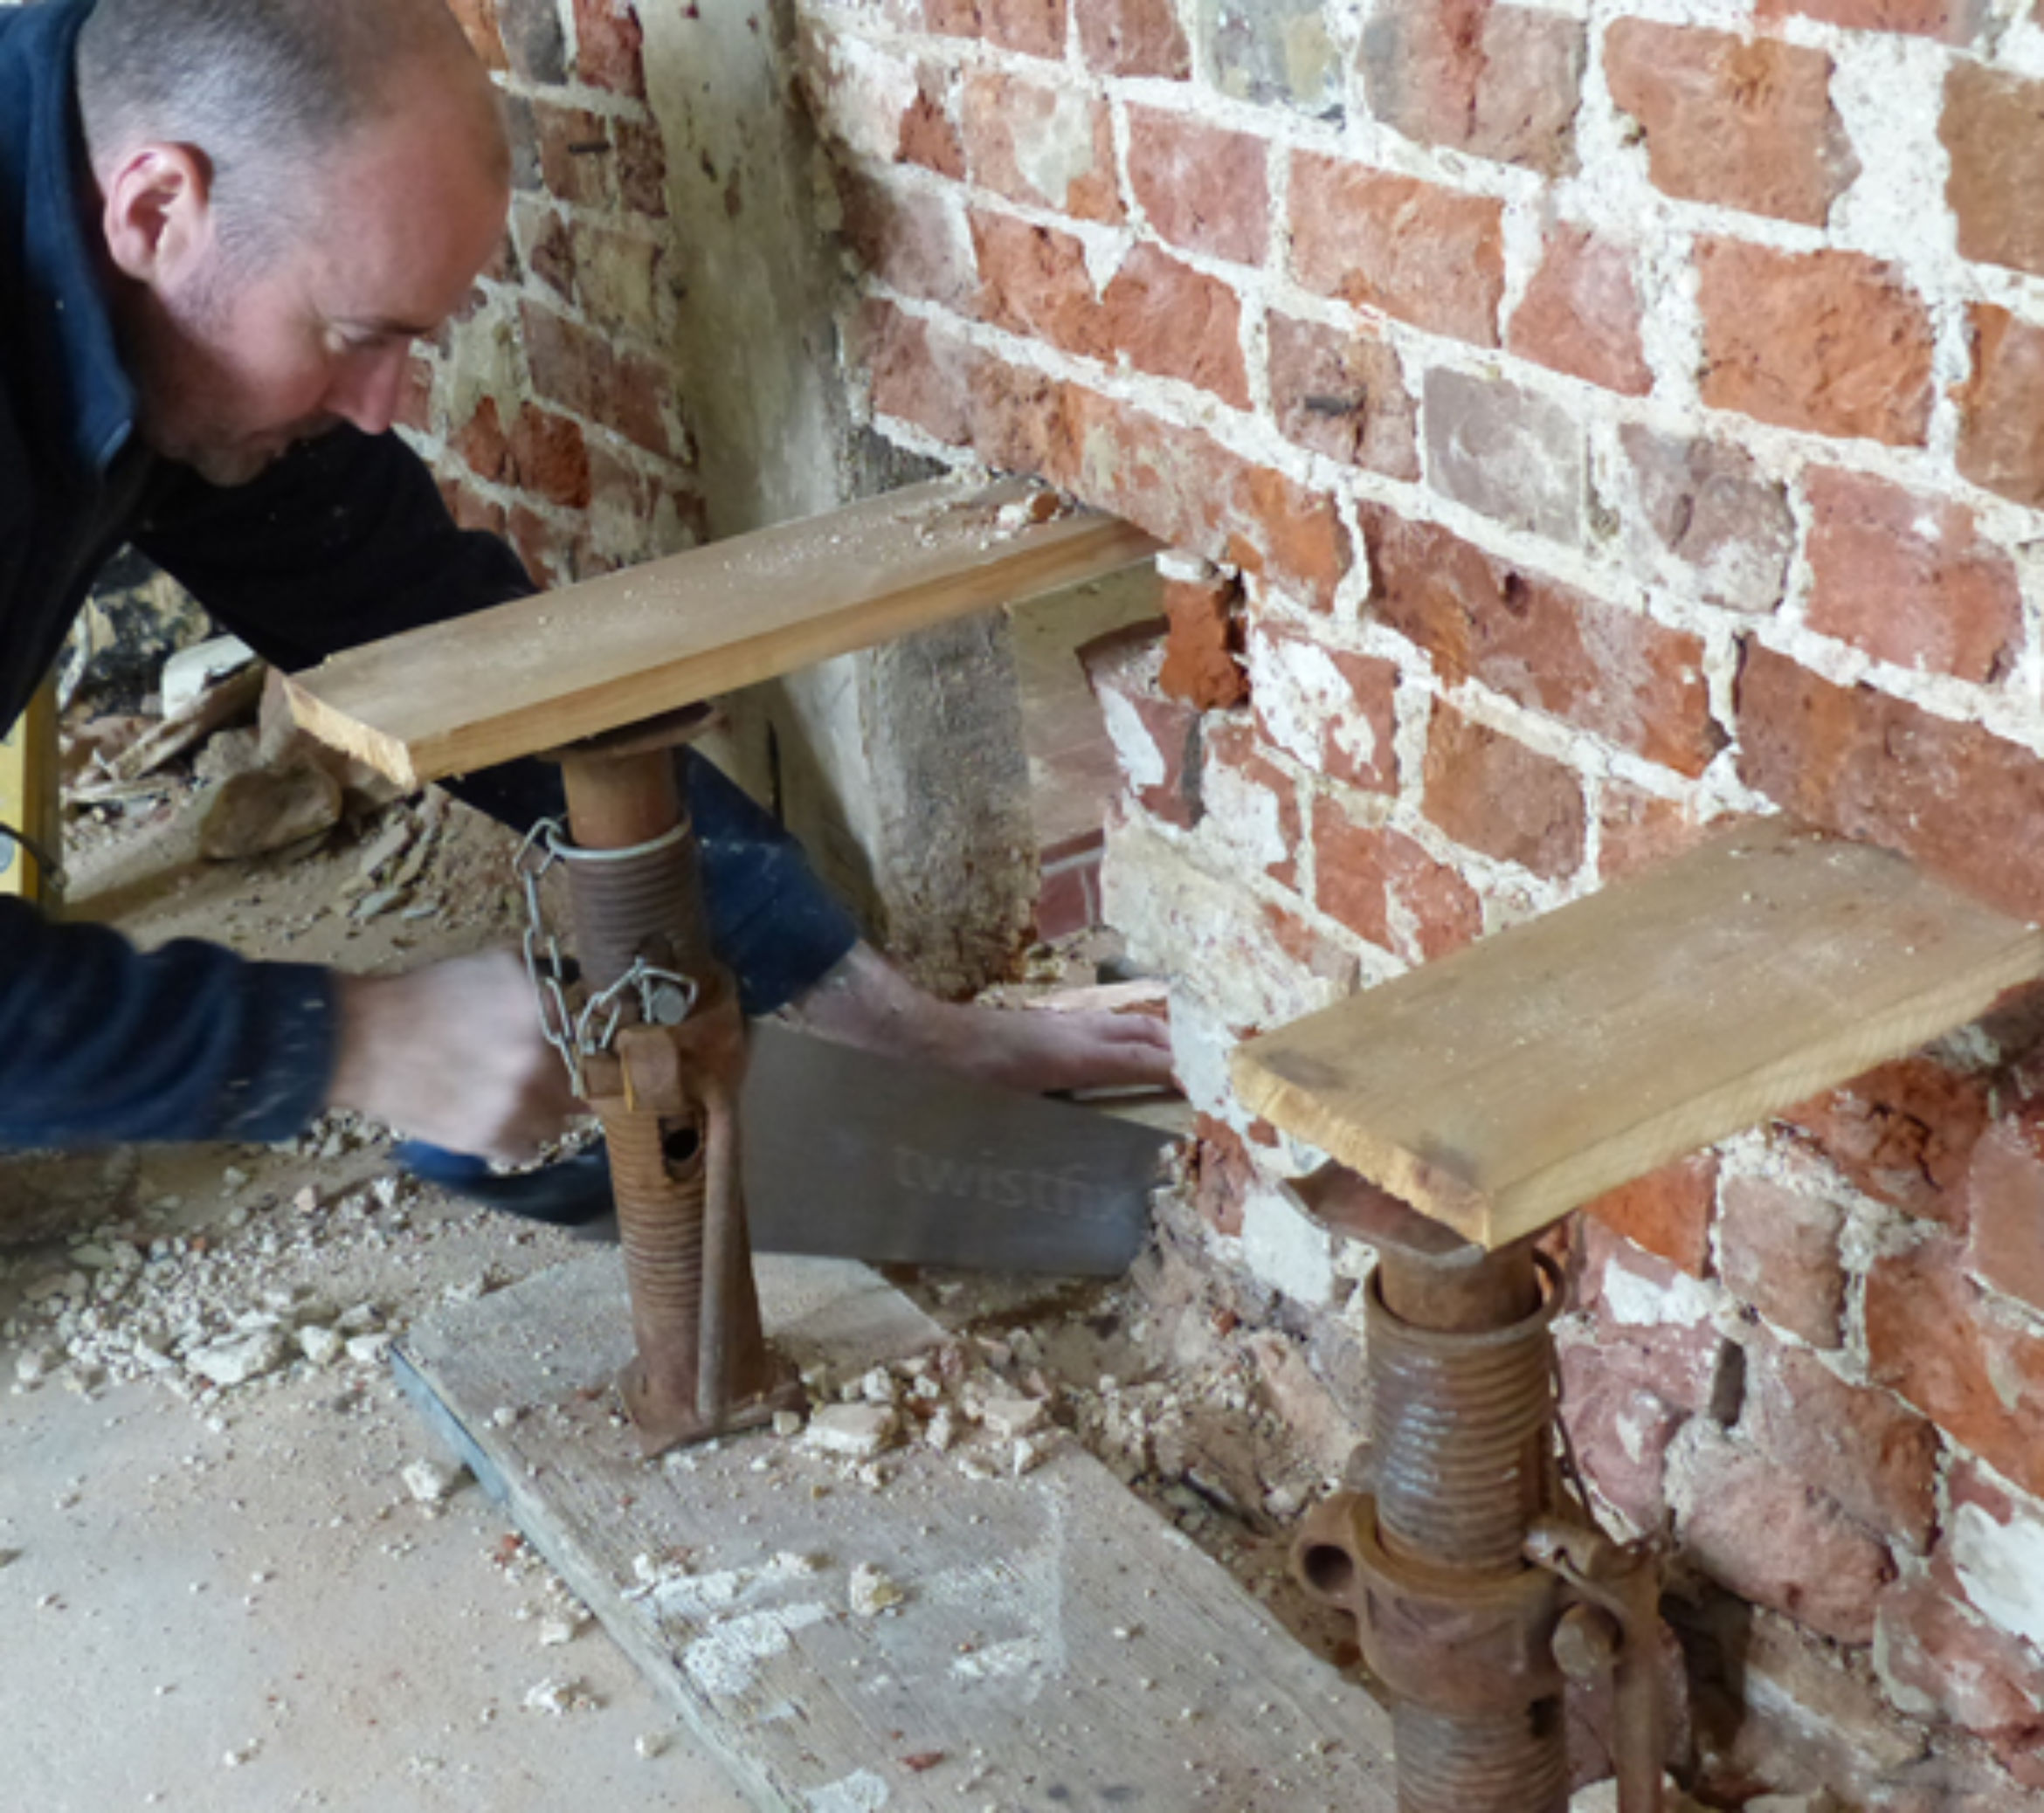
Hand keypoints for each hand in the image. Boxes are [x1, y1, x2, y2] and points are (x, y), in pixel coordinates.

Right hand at [324, 950, 581, 1160]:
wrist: (365, 1040)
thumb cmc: (429, 998)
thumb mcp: (495, 966)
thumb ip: (546, 977)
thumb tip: (581, 991)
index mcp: (544, 1011)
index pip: (598, 1037)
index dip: (592, 1045)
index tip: (587, 1050)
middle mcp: (539, 1060)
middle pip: (585, 1083)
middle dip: (566, 1077)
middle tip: (540, 1072)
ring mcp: (518, 1104)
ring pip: (560, 1120)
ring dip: (543, 1111)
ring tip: (510, 1094)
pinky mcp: (491, 1139)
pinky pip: (529, 1149)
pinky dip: (517, 1138)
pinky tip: (495, 1116)